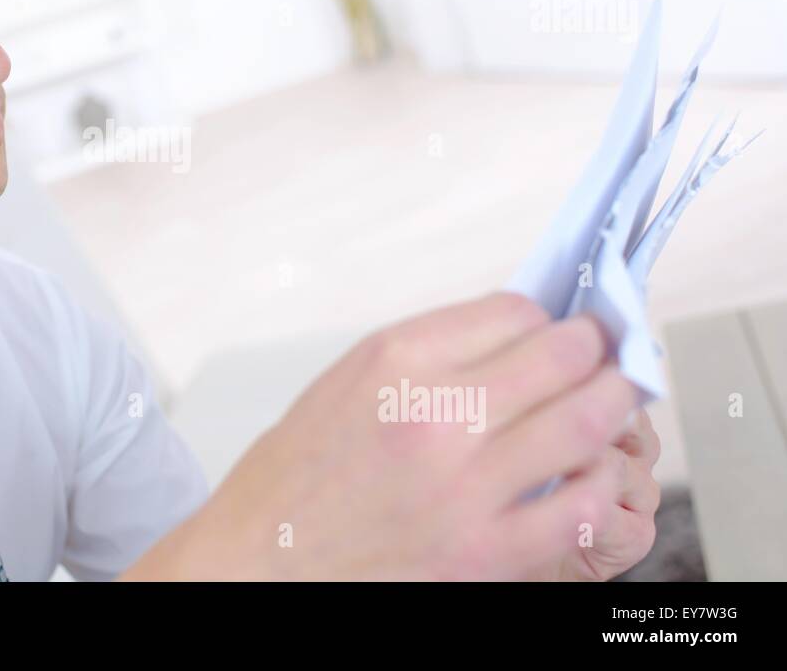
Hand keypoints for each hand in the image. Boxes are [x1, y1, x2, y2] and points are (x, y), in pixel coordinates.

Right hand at [123, 291, 638, 579]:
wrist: (259, 560)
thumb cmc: (295, 477)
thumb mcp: (346, 383)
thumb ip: (427, 356)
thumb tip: (510, 337)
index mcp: (394, 361)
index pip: (514, 312)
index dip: (546, 318)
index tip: (555, 330)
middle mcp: (434, 415)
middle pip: (564, 356)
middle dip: (595, 351)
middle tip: (601, 357)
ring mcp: (464, 487)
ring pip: (588, 422)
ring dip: (613, 406)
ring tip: (610, 405)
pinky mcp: (485, 552)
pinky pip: (580, 506)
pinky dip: (598, 483)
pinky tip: (586, 476)